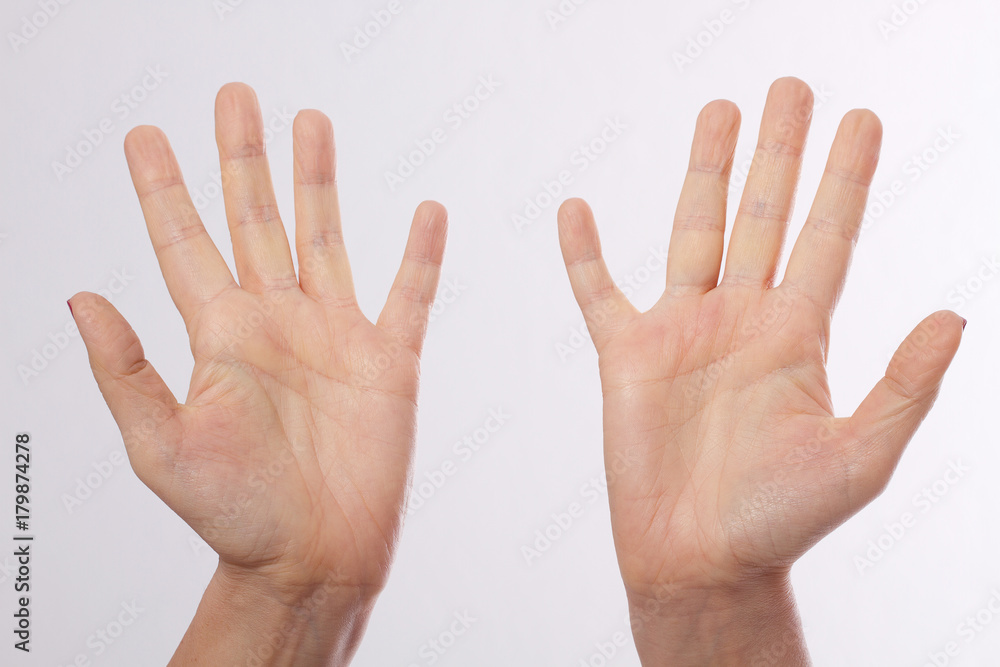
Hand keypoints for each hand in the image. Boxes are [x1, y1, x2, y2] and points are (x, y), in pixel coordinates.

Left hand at [71, 82, 446, 664]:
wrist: (312, 559)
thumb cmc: (235, 515)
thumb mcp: (162, 448)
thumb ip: (126, 372)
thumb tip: (79, 298)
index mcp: (219, 338)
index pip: (184, 244)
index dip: (164, 188)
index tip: (145, 136)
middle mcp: (275, 323)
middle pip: (255, 220)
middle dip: (242, 157)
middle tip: (234, 96)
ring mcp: (335, 337)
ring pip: (325, 237)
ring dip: (318, 180)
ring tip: (310, 122)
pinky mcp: (388, 362)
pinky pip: (408, 294)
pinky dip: (420, 254)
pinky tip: (426, 211)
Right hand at [557, 77, 962, 664]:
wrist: (699, 561)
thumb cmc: (780, 521)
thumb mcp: (859, 458)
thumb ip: (903, 387)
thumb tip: (953, 315)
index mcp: (798, 337)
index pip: (829, 237)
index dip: (847, 177)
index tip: (862, 117)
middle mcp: (743, 321)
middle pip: (764, 215)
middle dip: (779, 151)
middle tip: (791, 87)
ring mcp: (682, 333)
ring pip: (692, 232)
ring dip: (704, 172)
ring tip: (717, 111)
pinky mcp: (626, 357)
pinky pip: (598, 292)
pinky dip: (583, 254)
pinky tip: (575, 208)